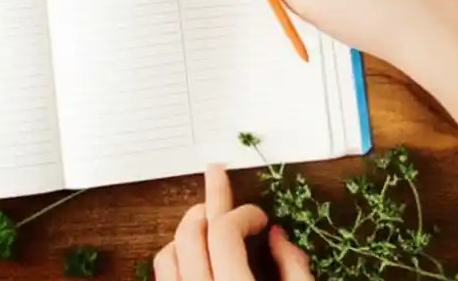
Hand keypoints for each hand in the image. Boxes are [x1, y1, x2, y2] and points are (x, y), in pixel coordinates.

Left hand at [154, 165, 310, 279]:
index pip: (224, 233)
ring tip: (207, 217)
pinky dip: (175, 256)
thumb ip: (294, 270)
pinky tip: (193, 252)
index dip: (243, 214)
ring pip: (168, 254)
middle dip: (210, 206)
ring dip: (188, 231)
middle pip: (191, 235)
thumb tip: (278, 236)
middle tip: (220, 185)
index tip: (259, 217)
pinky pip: (162, 276)